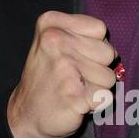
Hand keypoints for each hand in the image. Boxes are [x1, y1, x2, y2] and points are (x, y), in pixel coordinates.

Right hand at [6, 10, 116, 137]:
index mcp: (50, 24)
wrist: (25, 114)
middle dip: (97, 68)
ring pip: (109, 76)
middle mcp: (55, 41)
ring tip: (74, 89)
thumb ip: (82, 35)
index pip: (99, 28)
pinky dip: (96, 104)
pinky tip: (76, 103)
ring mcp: (65, 68)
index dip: (93, 46)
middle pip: (107, 52)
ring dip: (96, 87)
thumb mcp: (53, 42)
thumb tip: (113, 51)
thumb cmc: (46, 78)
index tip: (72, 57)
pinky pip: (106, 96)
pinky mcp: (75, 94)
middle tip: (74, 77)